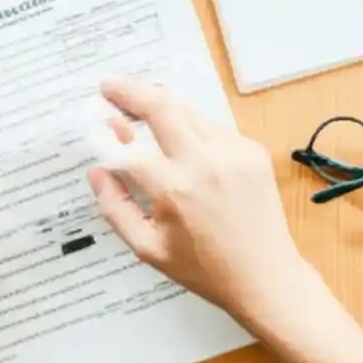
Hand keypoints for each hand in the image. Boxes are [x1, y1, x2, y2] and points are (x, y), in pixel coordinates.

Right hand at [87, 78, 310, 315]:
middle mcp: (205, 163)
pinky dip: (193, 126)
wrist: (266, 277)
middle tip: (111, 85)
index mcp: (175, 190)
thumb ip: (115, 207)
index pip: (129, 146)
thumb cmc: (205, 269)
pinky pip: (214, 127)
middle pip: (161, 105)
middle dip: (131, 90)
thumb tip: (98, 172)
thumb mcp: (149, 249)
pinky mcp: (252, 152)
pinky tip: (183, 141)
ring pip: (189, 111)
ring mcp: (233, 152)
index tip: (96, 118)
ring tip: (142, 107)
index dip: (107, 131)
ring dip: (162, 105)